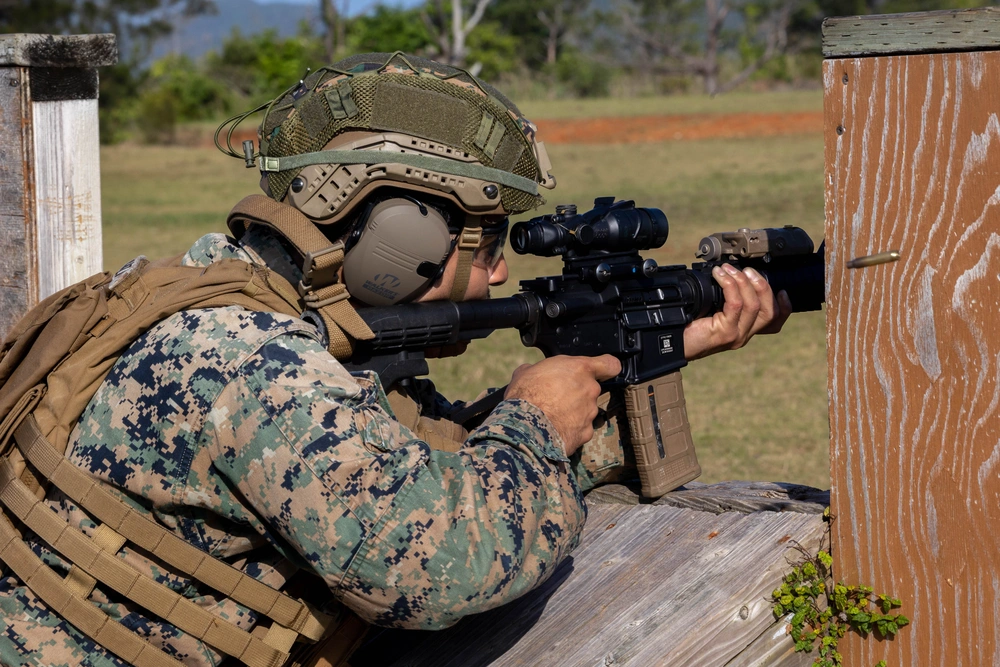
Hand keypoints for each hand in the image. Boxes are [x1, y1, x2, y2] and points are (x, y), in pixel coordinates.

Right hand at [505, 355, 621, 455]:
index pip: (610, 364)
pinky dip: (570, 429)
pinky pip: (581, 428)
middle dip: (578, 393)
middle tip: (557, 397)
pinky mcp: (585, 433)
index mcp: (580, 369)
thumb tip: (531, 371)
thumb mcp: (526, 372)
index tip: (601, 371)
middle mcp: (590, 390)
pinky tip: (554, 429)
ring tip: (551, 415)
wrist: (525, 427)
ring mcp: (590, 413)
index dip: (607, 368)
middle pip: (592, 389)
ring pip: (586, 410)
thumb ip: (540, 369)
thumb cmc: (525, 395)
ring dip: (573, 411)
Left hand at [683, 264, 791, 360]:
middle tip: (747, 270)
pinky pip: (735, 304)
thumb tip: (732, 273)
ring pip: (754, 305)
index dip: (784, 307)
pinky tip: (719, 276)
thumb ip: (726, 301)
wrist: (670, 344)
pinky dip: (729, 285)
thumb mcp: (712, 312)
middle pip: (769, 311)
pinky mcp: (724, 332)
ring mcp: (736, 335)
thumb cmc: (687, 326)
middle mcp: (744, 334)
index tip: (783, 290)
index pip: (774, 322)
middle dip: (763, 286)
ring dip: (743, 281)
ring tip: (729, 269)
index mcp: (744, 330)